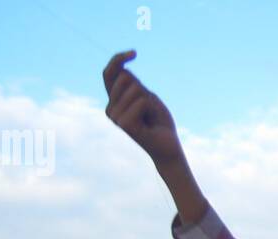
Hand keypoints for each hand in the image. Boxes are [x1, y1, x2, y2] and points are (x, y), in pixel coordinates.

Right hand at [103, 50, 182, 164]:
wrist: (168, 146)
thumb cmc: (159, 122)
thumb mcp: (147, 96)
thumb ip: (133, 84)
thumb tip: (123, 71)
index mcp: (113, 100)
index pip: (109, 73)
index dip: (118, 59)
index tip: (134, 53)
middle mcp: (110, 108)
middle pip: (125, 77)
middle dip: (144, 88)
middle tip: (150, 109)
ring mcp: (115, 117)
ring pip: (135, 89)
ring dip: (150, 100)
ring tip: (150, 117)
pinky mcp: (124, 124)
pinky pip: (142, 101)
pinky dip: (152, 108)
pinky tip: (151, 123)